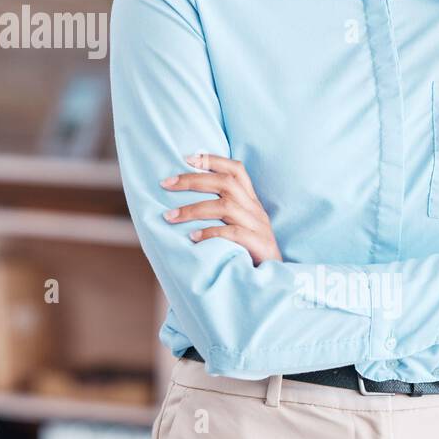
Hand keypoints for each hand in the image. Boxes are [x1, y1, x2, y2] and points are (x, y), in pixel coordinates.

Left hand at [160, 152, 281, 264]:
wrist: (272, 281)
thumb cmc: (246, 252)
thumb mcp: (235, 226)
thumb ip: (217, 212)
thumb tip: (178, 203)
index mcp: (250, 201)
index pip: (236, 170)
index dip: (213, 160)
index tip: (186, 158)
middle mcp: (255, 209)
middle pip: (226, 183)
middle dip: (192, 180)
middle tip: (165, 184)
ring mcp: (259, 227)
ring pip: (226, 206)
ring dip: (193, 209)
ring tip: (170, 216)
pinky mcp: (260, 245)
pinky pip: (233, 233)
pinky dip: (210, 233)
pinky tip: (192, 238)